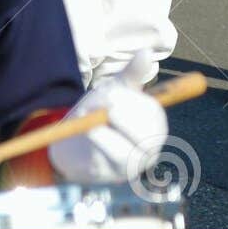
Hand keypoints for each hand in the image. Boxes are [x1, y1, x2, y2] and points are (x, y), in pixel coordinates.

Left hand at [49, 52, 168, 183]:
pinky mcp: (111, 176)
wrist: (73, 139)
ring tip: (86, 116)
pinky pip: (103, 160)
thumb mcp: (115, 89)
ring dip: (101, 129)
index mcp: (154, 125)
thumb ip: (132, 74)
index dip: (132, 102)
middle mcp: (149, 149)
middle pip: (146, 138)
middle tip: (98, 104)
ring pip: (124, 150)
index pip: (153, 115)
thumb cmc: (101, 112)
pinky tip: (86, 131)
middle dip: (120, 117)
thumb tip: (146, 52)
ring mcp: (131, 166)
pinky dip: (93, 142)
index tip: (111, 91)